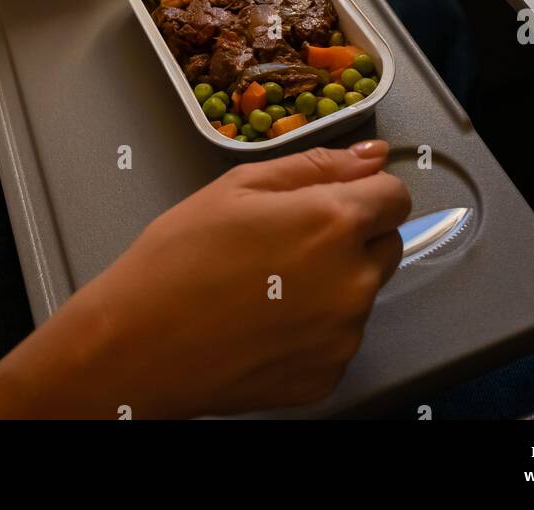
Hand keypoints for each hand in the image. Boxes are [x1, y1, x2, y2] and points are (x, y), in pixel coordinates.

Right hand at [0, 142, 410, 418]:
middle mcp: (353, 281)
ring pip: (363, 293)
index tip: (331, 200)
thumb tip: (372, 156)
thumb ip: (318, 165)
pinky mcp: (328, 377)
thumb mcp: (241, 185)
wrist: (138, 344)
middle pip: (387, 244)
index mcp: (335, 222)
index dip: (366, 192)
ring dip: (335, 282)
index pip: (396, 196)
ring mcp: (343, 336)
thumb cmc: (180, 256)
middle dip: (353, 236)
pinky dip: (317, 328)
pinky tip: (267, 322)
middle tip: (290, 240)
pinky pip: (341, 339)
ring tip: (268, 284)